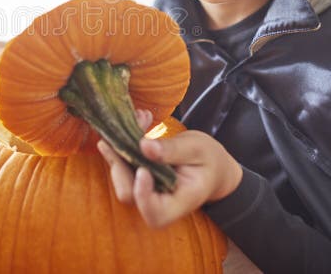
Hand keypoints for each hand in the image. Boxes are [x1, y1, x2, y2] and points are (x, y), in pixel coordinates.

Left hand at [97, 109, 242, 227]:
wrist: (210, 165)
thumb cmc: (209, 160)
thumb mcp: (198, 150)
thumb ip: (173, 150)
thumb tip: (144, 146)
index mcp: (179, 203)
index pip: (154, 212)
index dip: (143, 194)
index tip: (143, 170)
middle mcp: (157, 201)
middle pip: (128, 194)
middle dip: (121, 163)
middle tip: (125, 133)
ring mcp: (143, 190)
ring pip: (120, 176)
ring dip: (120, 147)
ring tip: (140, 117)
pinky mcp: (135, 175)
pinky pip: (122, 162)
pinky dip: (125, 141)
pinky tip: (140, 119)